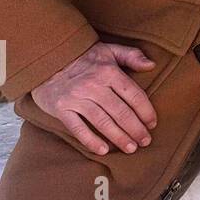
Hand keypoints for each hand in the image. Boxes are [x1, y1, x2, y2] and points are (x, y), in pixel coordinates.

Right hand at [30, 42, 157, 155]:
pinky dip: (90, 140)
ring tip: (130, 148)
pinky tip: (103, 150)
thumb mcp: (110, 49)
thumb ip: (132, 55)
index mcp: (109, 72)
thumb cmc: (84, 56)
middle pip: (120, 112)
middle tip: (145, 142)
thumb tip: (152, 65)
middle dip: (135, 129)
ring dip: (118, 137)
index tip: (152, 124)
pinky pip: (77, 128)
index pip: (133, 95)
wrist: (47, 57)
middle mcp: (94, 86)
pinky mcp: (61, 109)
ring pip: (102, 122)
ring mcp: (76, 98)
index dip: (146, 111)